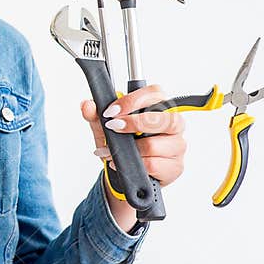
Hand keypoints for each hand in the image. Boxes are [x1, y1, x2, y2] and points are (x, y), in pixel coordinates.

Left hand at [80, 85, 186, 229]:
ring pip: (155, 144)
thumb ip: (95, 114)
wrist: (127, 170)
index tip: (112, 111)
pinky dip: (131, 164)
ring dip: (128, 148)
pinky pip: (153, 164)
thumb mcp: (105, 127)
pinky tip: (119, 162)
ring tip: (111, 150)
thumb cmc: (123, 143)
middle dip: (134, 123)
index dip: (133, 101)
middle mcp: (173, 124)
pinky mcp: (174, 166)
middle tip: (113, 127)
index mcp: (160, 107)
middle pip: (164, 118)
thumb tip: (87, 105)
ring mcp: (177, 146)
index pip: (155, 93)